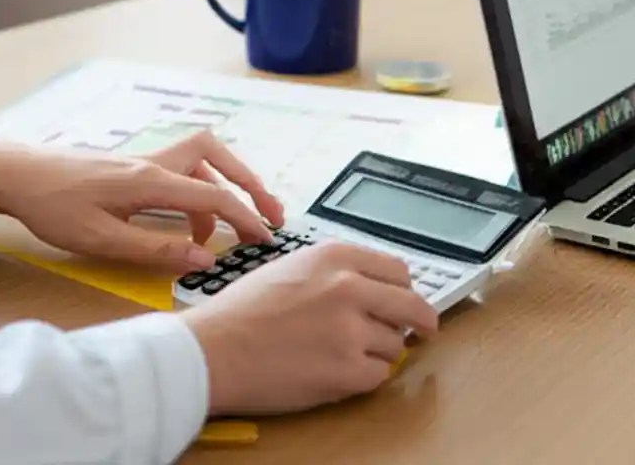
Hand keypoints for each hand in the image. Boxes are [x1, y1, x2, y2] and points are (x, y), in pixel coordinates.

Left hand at [0, 131, 284, 271]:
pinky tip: (191, 223)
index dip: (246, 217)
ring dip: (226, 185)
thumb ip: (156, 249)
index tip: (266, 239)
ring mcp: (146, 160)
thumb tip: (204, 258)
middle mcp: (156, 163)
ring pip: (204, 158)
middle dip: (250, 183)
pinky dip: (199, 191)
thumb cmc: (52, 207)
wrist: (15, 173)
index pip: (214, 196)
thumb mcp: (101, 239)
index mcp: (151, 181)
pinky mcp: (136, 166)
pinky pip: (183, 170)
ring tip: (231, 226)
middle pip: (219, 156)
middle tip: (271, 213)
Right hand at [181, 242, 439, 414]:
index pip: (398, 271)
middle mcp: (349, 287)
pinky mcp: (346, 370)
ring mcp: (350, 330)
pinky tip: (337, 373)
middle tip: (423, 331)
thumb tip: (376, 286)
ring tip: (340, 354)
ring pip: (395, 344)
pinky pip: (379, 375)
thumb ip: (337, 272)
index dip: (404, 290)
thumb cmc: (241, 312)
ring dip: (377, 351)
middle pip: (412, 305)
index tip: (406, 301)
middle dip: (421, 321)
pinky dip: (364, 378)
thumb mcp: (292, 267)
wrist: (210, 351)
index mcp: (337, 257)